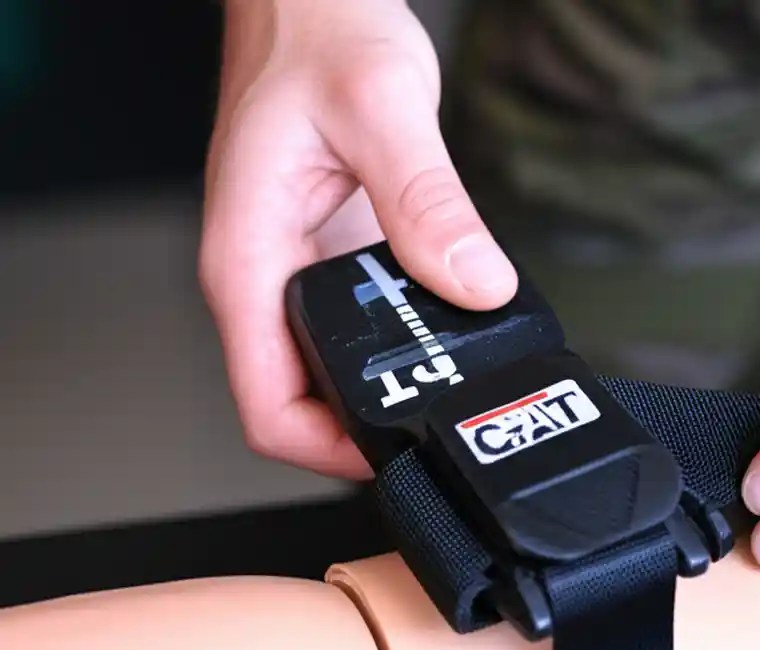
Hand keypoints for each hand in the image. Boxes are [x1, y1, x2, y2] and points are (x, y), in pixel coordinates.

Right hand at [200, 0, 516, 477]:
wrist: (312, 0)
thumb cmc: (318, 34)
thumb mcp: (382, 110)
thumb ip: (426, 203)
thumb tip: (473, 284)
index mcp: (248, 259)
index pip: (268, 406)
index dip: (330, 451)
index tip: (397, 455)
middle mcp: (266, 274)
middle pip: (304, 402)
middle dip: (370, 429)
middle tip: (447, 422)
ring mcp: (299, 268)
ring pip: (335, 367)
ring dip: (392, 387)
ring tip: (458, 385)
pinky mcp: (333, 252)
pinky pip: (365, 323)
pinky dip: (408, 340)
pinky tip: (453, 331)